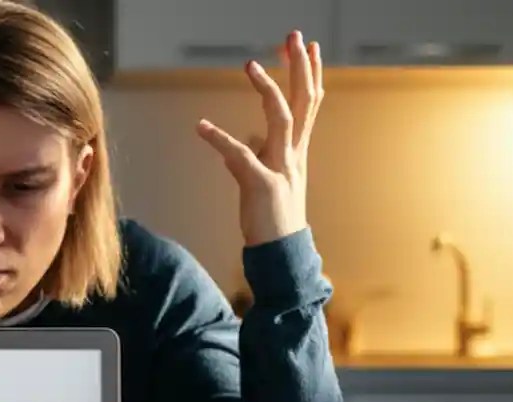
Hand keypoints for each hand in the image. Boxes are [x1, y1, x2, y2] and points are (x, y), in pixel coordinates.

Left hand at [196, 30, 323, 246]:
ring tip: (251, 64)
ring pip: (281, 119)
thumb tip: (239, 144)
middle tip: (294, 36)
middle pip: (304, 102)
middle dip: (300, 67)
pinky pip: (240, 156)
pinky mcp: (261, 186)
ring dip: (267, 90)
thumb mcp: (265, 181)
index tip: (309, 48)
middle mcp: (293, 155)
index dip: (310, 75)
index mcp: (295, 152)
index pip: (309, 105)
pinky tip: (202, 126)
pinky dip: (220, 139)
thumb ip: (252, 159)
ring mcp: (281, 169)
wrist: (280, 254)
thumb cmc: (272, 218)